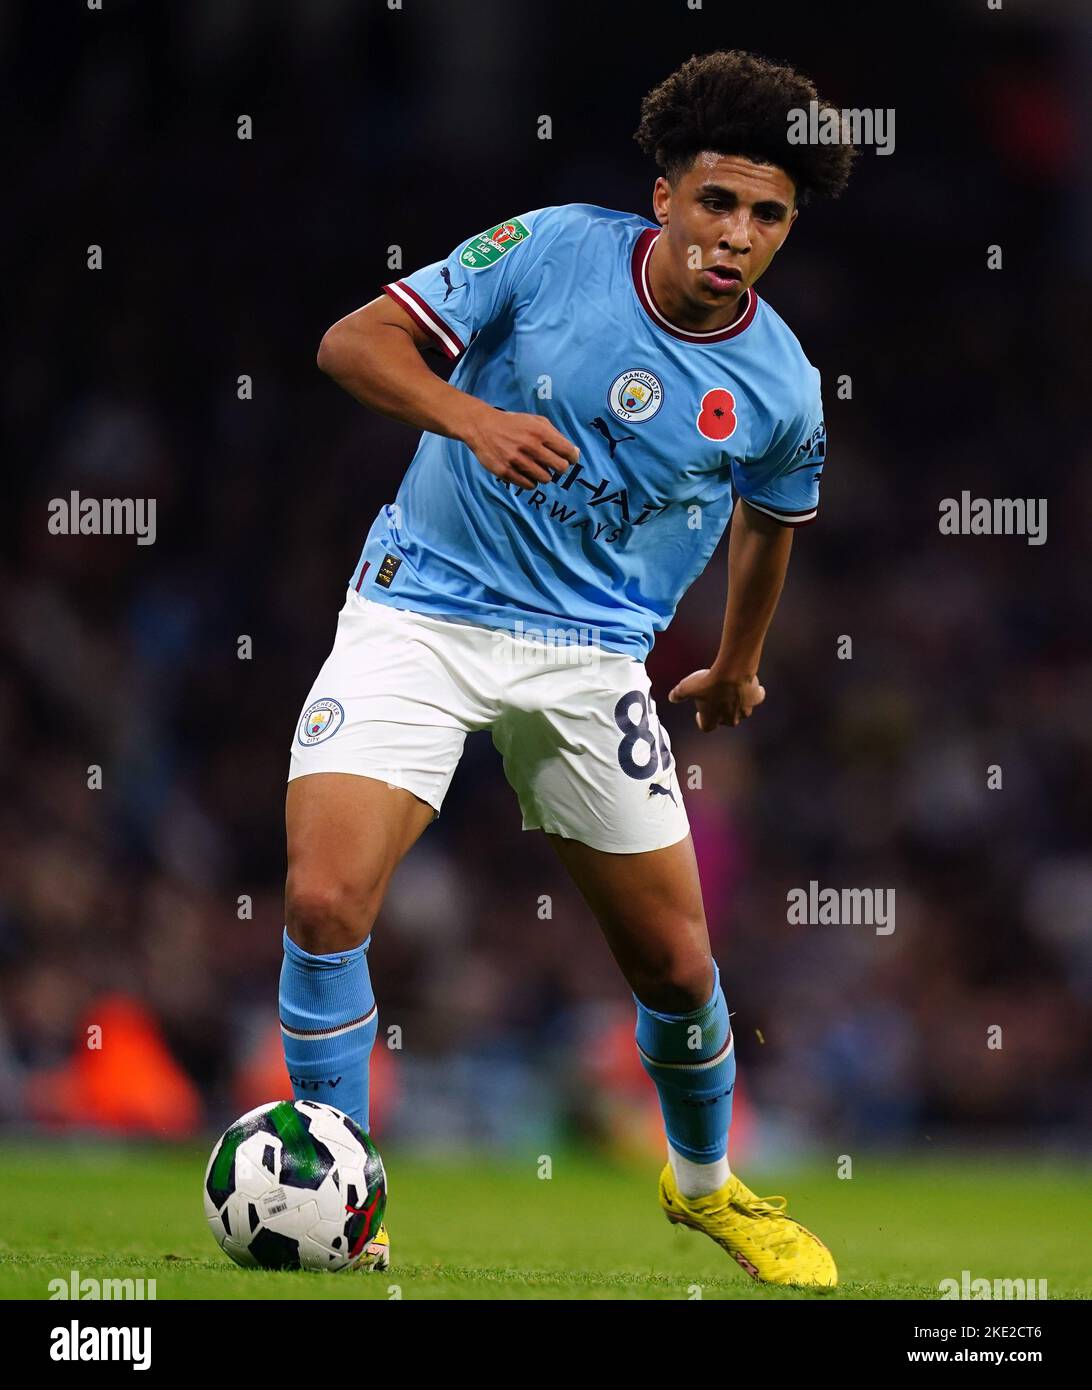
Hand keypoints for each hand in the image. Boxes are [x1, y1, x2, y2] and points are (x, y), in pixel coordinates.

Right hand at [459, 402, 578, 486]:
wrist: (482, 427)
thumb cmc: (513, 424)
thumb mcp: (535, 421)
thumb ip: (555, 435)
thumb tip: (574, 452)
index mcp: (540, 432)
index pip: (567, 451)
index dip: (572, 458)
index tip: (569, 459)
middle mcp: (530, 446)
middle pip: (560, 468)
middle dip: (560, 468)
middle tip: (554, 465)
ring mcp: (517, 460)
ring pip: (545, 479)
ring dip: (544, 475)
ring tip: (537, 468)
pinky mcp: (506, 471)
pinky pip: (529, 485)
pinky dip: (531, 482)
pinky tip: (526, 473)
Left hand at [668, 668, 765, 731]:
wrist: (731, 672)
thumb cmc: (707, 681)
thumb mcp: (686, 687)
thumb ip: (678, 694)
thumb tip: (671, 697)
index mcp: (711, 719)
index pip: (706, 727)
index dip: (701, 720)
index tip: (699, 713)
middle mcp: (729, 719)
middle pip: (725, 721)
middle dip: (721, 713)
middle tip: (716, 700)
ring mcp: (744, 710)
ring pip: (741, 712)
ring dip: (737, 705)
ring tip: (732, 693)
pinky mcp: (755, 698)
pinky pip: (756, 698)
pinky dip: (754, 694)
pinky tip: (752, 687)